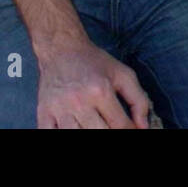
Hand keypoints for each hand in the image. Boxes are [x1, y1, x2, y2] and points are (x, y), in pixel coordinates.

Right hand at [36, 38, 150, 128]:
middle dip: (112, 134)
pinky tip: (77, 128)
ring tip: (97, 127)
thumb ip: (138, 100)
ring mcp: (59, 110)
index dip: (130, 131)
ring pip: (77, 137)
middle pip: (98, 134)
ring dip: (88, 135)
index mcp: (101, 91)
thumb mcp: (123, 74)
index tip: (133, 130)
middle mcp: (79, 102)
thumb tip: (143, 126)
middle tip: (114, 128)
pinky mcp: (43, 114)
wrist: (61, 49)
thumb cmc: (94, 62)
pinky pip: (50, 134)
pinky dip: (64, 135)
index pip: (119, 124)